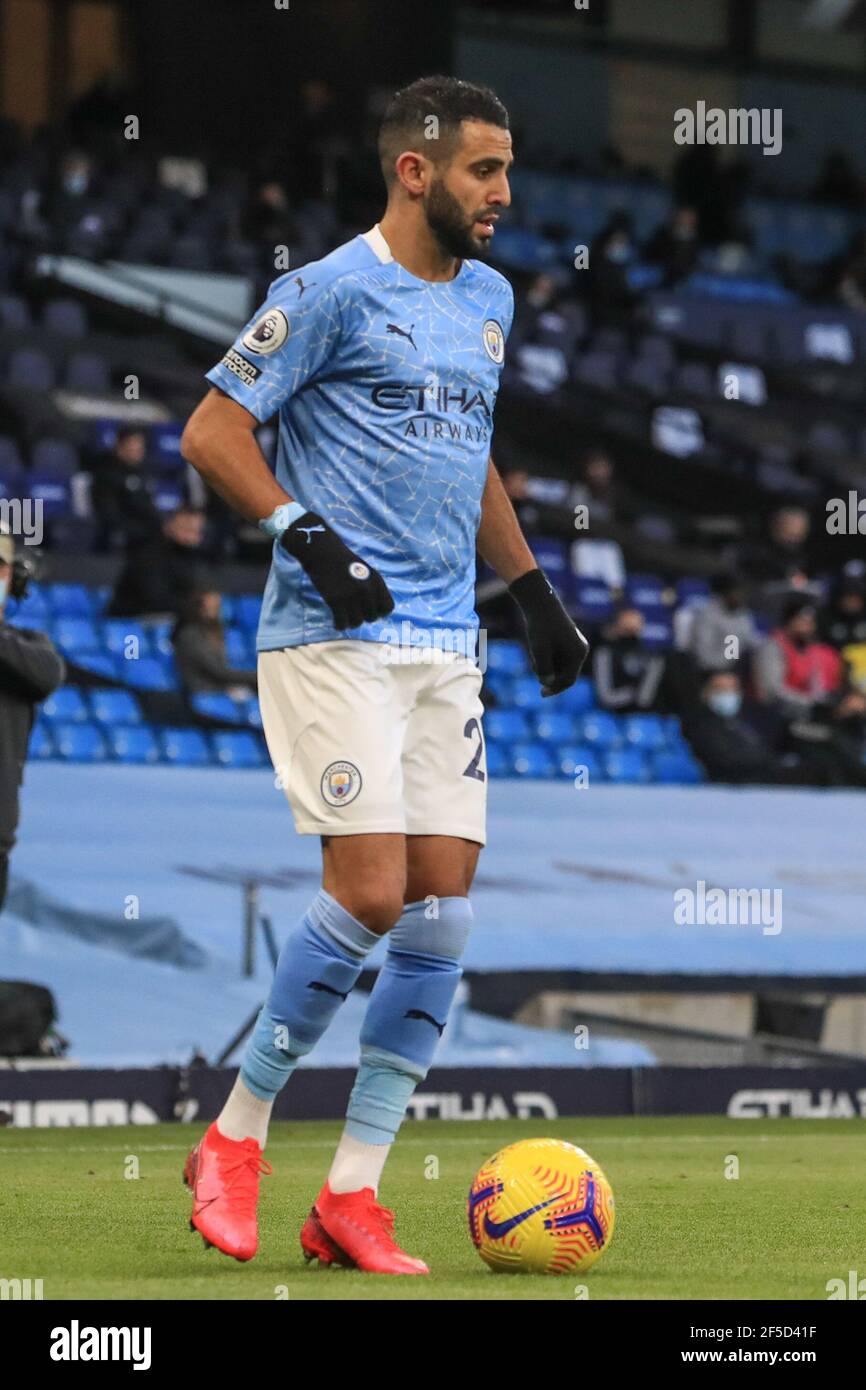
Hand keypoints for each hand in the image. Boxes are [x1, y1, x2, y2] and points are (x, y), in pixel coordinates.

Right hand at [281, 511, 394, 629]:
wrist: (322, 552)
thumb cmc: (342, 561)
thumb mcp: (365, 571)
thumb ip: (371, 588)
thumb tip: (375, 611)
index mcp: (376, 581)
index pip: (388, 607)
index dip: (380, 612)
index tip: (369, 610)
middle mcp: (367, 590)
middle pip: (371, 618)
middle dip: (362, 617)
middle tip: (353, 614)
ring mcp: (351, 596)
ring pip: (357, 623)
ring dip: (350, 623)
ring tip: (344, 618)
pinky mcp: (335, 600)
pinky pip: (342, 623)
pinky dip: (339, 625)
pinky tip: (336, 623)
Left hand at [509, 567, 588, 695]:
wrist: (540, 603)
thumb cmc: (540, 627)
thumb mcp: (539, 650)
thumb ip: (543, 669)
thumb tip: (547, 683)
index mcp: (578, 654)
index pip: (568, 680)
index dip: (555, 689)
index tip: (542, 694)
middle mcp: (580, 650)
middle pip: (565, 673)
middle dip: (549, 674)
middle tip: (534, 663)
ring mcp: (575, 645)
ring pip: (561, 665)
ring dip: (547, 665)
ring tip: (535, 651)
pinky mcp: (568, 640)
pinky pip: (559, 656)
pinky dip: (548, 657)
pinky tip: (538, 646)